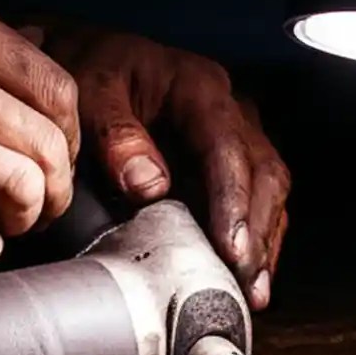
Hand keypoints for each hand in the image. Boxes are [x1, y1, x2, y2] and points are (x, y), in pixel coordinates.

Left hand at [39, 27, 289, 309]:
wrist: (86, 62)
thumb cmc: (90, 72)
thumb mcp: (89, 91)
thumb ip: (114, 133)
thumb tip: (147, 185)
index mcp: (199, 88)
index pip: (228, 148)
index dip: (234, 201)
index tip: (230, 246)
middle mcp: (228, 110)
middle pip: (264, 173)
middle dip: (258, 233)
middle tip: (244, 281)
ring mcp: (234, 137)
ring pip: (269, 191)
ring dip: (263, 243)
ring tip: (252, 292)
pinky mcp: (228, 164)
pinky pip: (256, 202)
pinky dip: (255, 240)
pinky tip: (245, 276)